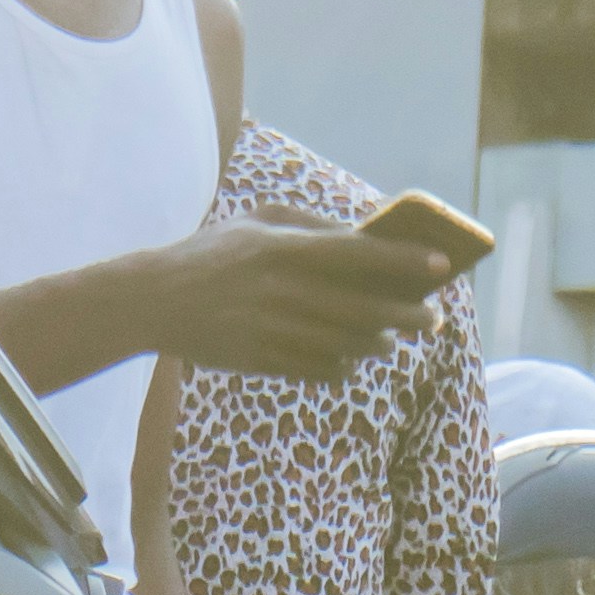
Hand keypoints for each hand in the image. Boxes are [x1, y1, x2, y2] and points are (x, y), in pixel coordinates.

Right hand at [115, 215, 461, 380]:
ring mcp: (267, 330)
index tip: (442, 267)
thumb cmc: (214, 254)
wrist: (152, 299)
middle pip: (361, 310)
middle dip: (406, 316)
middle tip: (433, 321)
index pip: (357, 254)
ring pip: (344, 346)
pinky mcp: (257, 361)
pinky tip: (350, 360)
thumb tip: (370, 239)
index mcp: (280, 248)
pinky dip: (341, 367)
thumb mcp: (257, 223)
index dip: (404, 261)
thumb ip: (312, 226)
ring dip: (376, 345)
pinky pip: (316, 371)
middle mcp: (277, 290)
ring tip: (389, 341)